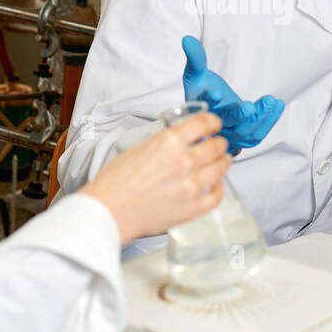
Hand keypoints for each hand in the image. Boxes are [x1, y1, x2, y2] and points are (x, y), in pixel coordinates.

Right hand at [80, 111, 229, 243]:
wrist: (108, 210)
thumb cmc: (115, 181)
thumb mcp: (139, 147)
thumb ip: (165, 142)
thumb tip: (181, 139)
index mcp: (169, 141)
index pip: (204, 123)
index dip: (213, 122)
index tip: (214, 124)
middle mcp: (184, 160)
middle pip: (216, 146)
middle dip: (219, 142)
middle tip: (218, 144)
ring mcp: (191, 185)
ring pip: (220, 168)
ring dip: (223, 162)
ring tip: (221, 161)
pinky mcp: (192, 208)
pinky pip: (216, 196)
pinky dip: (219, 188)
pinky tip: (215, 185)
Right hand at [181, 36, 284, 154]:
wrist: (213, 109)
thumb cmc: (203, 90)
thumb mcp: (197, 73)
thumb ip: (195, 58)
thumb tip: (188, 39)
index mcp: (198, 109)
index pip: (202, 106)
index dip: (210, 99)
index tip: (217, 92)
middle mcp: (213, 125)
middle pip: (225, 122)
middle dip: (238, 114)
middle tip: (250, 106)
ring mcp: (229, 134)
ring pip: (245, 131)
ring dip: (259, 117)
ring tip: (270, 101)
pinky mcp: (243, 138)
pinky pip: (257, 133)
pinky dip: (269, 120)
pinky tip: (277, 105)